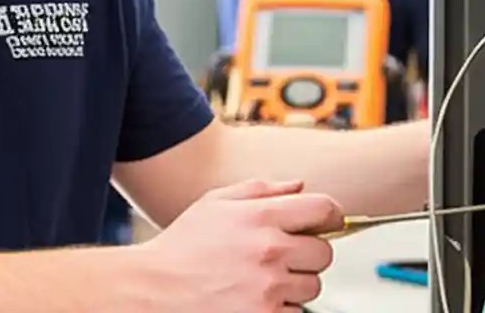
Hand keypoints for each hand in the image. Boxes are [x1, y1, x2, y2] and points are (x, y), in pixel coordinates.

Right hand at [135, 179, 343, 311]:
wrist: (154, 289)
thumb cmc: (183, 247)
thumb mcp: (215, 203)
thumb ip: (261, 189)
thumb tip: (299, 185)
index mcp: (262, 216)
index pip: (324, 209)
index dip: (330, 215)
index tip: (325, 223)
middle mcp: (271, 251)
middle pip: (324, 253)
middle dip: (308, 255)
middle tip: (281, 257)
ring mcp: (270, 288)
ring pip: (312, 287)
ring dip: (294, 284)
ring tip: (261, 280)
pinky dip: (280, 309)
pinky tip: (254, 300)